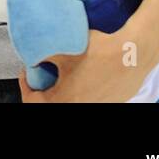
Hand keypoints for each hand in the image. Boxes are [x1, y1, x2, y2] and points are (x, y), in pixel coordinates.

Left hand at [18, 29, 156, 102]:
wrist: (132, 52)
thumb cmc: (100, 51)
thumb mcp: (62, 50)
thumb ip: (41, 56)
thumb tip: (32, 58)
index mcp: (64, 100)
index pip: (33, 101)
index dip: (26, 85)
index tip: (28, 73)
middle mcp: (81, 108)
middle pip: (53, 104)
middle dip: (45, 91)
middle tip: (43, 76)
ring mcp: (99, 107)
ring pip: (72, 103)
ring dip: (64, 93)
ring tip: (64, 77)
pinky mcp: (112, 104)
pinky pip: (91, 101)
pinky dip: (83, 94)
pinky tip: (84, 81)